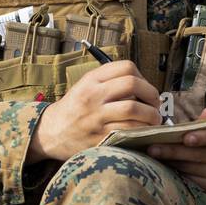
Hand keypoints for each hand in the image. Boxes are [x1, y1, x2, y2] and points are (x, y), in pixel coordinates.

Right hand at [27, 61, 161, 163]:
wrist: (50, 133)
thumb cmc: (73, 109)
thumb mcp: (85, 86)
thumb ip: (109, 81)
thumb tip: (142, 83)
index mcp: (91, 80)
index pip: (126, 67)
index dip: (143, 77)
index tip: (146, 89)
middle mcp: (93, 96)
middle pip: (133, 84)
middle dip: (152, 94)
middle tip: (156, 104)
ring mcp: (96, 117)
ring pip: (134, 109)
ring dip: (151, 115)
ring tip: (154, 119)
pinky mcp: (99, 137)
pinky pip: (128, 131)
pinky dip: (142, 131)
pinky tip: (144, 132)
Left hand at [146, 106, 205, 198]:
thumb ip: (205, 122)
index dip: (203, 137)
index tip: (186, 138)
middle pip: (199, 153)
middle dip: (174, 150)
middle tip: (152, 148)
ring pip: (191, 168)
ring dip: (170, 162)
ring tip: (153, 157)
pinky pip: (190, 181)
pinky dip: (175, 175)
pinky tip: (162, 170)